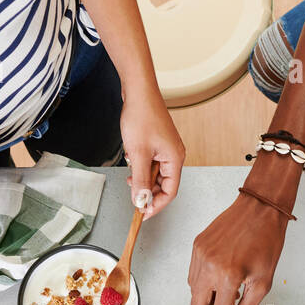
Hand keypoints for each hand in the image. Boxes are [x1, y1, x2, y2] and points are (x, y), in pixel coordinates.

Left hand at [121, 89, 183, 217]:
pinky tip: (131, 162)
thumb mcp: (138, 153)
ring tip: (130, 176)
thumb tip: (142, 201)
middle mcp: (174, 155)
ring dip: (143, 179)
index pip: (170, 192)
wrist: (139, 91)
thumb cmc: (141, 116)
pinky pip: (152, 163)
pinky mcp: (159, 143)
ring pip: (156, 174)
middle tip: (133, 197)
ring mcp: (167, 149)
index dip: (156, 205)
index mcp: (175, 159)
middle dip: (148, 192)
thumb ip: (141, 180)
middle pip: (164, 185)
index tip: (142, 213)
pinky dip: (142, 168)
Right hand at [188, 192, 288, 304]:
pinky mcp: (196, 245)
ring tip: (230, 285)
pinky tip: (223, 272)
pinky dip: (205, 280)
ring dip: (209, 296)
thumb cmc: (267, 242)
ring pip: (193, 290)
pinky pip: (194, 273)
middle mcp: (209, 265)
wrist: (259, 208)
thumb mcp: (263, 282)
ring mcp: (199, 254)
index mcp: (229, 276)